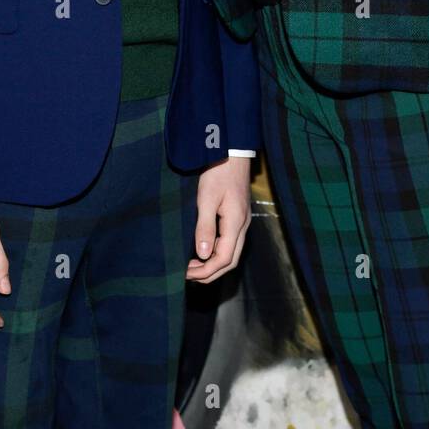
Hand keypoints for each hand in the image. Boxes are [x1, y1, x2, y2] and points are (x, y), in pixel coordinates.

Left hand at [185, 155, 251, 283]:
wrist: (232, 153)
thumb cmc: (218, 172)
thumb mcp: (207, 198)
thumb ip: (205, 227)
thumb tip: (202, 254)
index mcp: (236, 224)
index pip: (223, 259)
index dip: (205, 271)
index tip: (186, 274)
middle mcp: (242, 226)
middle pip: (229, 261)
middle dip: (209, 273)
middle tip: (188, 275)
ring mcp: (242, 222)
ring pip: (231, 254)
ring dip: (213, 264)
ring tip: (192, 266)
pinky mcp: (238, 217)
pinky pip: (230, 243)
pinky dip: (216, 253)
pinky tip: (203, 250)